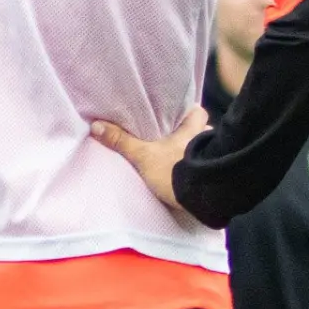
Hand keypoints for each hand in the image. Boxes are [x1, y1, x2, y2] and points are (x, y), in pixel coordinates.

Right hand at [90, 106, 211, 213]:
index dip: (190, 111)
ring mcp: (211, 157)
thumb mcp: (144, 156)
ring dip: (196, 150)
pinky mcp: (211, 174)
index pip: (199, 111)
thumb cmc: (173, 170)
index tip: (178, 112)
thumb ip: (122, 141)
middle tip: (175, 134)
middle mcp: (205, 139)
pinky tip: (187, 171)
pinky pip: (205, 164)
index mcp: (192, 128)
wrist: (198, 197)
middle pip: (202, 129)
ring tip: (179, 154)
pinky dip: (198, 166)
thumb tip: (97, 126)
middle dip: (191, 132)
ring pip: (205, 148)